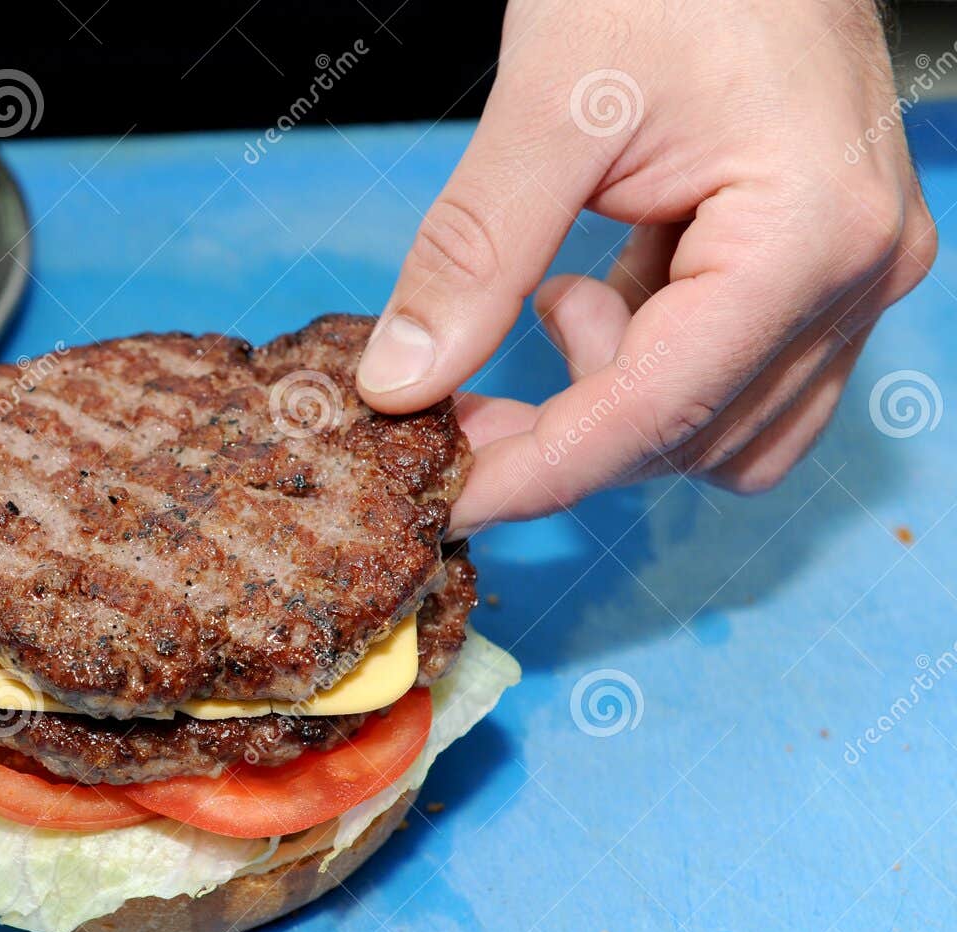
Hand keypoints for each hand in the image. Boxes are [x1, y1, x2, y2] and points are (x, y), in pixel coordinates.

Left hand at [356, 0, 935, 533]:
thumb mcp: (548, 104)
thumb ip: (473, 254)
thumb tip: (399, 384)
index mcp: (809, 237)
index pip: (654, 414)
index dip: (534, 472)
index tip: (441, 502)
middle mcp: (857, 273)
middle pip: (689, 438)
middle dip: (564, 433)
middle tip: (454, 395)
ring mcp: (853, 271)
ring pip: (720, 427)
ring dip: (612, 399)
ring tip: (557, 293)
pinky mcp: (823, 262)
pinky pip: (733, 373)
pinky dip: (645, 362)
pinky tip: (593, 281)